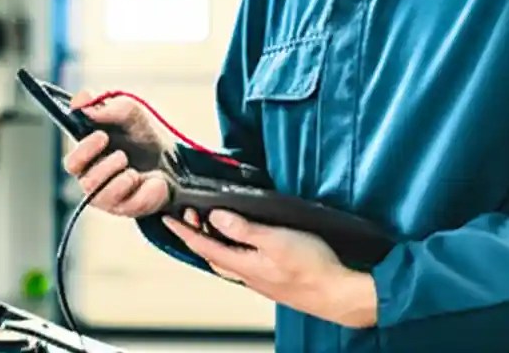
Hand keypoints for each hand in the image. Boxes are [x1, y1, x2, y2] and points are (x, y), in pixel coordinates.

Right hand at [61, 88, 172, 217]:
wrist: (174, 158)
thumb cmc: (142, 135)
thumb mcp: (129, 112)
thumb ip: (105, 105)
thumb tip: (82, 102)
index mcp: (88, 158)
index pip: (72, 162)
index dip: (84, 150)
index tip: (102, 136)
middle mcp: (93, 180)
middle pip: (86, 182)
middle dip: (106, 167)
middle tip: (122, 155)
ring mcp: (109, 198)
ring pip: (104, 196)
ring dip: (123, 179)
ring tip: (135, 170)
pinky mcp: (128, 209)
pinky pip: (131, 205)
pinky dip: (145, 189)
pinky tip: (152, 181)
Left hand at [164, 208, 377, 328]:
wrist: (339, 294)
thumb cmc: (313, 267)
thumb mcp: (276, 239)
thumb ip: (244, 229)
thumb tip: (216, 217)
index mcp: (243, 265)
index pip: (203, 245)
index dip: (184, 231)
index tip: (168, 218)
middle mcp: (247, 275)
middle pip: (212, 254)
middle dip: (197, 233)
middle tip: (190, 214)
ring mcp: (260, 279)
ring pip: (227, 259)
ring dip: (215, 240)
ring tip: (212, 222)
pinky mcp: (273, 279)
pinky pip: (242, 263)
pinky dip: (233, 248)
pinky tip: (242, 241)